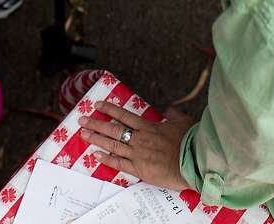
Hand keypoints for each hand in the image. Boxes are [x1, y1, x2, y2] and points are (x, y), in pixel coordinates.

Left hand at [80, 101, 195, 190]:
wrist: (192, 162)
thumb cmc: (189, 142)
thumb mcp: (182, 122)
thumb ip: (173, 115)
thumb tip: (169, 109)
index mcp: (148, 126)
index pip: (124, 115)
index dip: (109, 110)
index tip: (98, 105)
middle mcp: (139, 138)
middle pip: (113, 129)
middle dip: (96, 124)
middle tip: (82, 120)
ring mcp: (137, 154)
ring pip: (112, 145)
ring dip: (97, 139)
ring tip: (84, 135)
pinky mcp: (139, 169)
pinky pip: (120, 163)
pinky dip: (107, 159)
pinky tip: (97, 156)